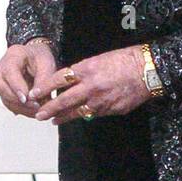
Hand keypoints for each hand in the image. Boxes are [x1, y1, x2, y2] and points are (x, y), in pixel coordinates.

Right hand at [0, 41, 57, 116]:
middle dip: (18, 100)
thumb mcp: (46, 64)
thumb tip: (34, 97)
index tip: (25, 98)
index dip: (16, 87)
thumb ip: (42, 79)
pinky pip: (10, 104)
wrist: (37, 58)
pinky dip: (21, 109)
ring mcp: (2, 81)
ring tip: (36, 111)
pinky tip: (33, 111)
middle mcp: (3, 69)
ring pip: (5, 98)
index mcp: (13, 56)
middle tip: (35, 106)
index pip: (9, 73)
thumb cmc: (40, 57)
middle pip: (2, 88)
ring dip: (21, 108)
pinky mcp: (5, 92)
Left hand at [31, 46, 151, 124]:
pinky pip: (92, 114)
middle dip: (49, 108)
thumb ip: (83, 72)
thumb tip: (70, 82)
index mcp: (86, 69)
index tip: (34, 93)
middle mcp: (91, 86)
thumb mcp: (99, 59)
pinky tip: (76, 117)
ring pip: (76, 112)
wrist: (147, 70)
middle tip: (38, 114)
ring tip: (53, 120)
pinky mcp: (110, 110)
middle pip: (64, 100)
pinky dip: (83, 116)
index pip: (59, 79)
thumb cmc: (124, 60)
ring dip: (63, 117)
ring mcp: (100, 100)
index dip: (45, 88)